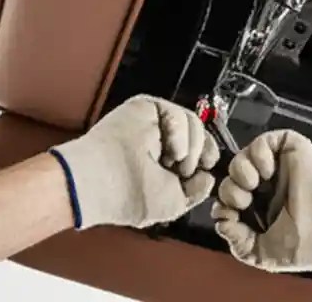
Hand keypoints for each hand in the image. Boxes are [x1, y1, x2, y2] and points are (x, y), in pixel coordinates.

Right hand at [50, 95, 219, 228]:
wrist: (103, 179)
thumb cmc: (128, 197)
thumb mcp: (174, 204)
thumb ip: (196, 191)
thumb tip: (209, 176)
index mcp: (161, 165)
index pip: (196, 152)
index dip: (207, 156)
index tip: (208, 166)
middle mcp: (158, 143)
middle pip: (199, 134)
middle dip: (201, 151)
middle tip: (188, 168)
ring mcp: (152, 124)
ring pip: (193, 122)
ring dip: (192, 145)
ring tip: (176, 161)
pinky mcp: (146, 107)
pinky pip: (178, 113)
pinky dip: (180, 132)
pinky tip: (170, 150)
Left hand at [211, 129, 311, 273]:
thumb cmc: (307, 244)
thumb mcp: (261, 253)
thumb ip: (237, 242)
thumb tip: (222, 221)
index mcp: (264, 207)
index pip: (230, 196)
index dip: (224, 203)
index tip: (231, 214)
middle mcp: (270, 184)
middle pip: (232, 175)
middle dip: (230, 189)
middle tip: (244, 201)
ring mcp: (280, 165)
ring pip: (243, 155)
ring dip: (241, 170)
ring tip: (255, 184)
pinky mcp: (292, 149)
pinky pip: (263, 140)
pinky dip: (258, 153)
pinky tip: (268, 171)